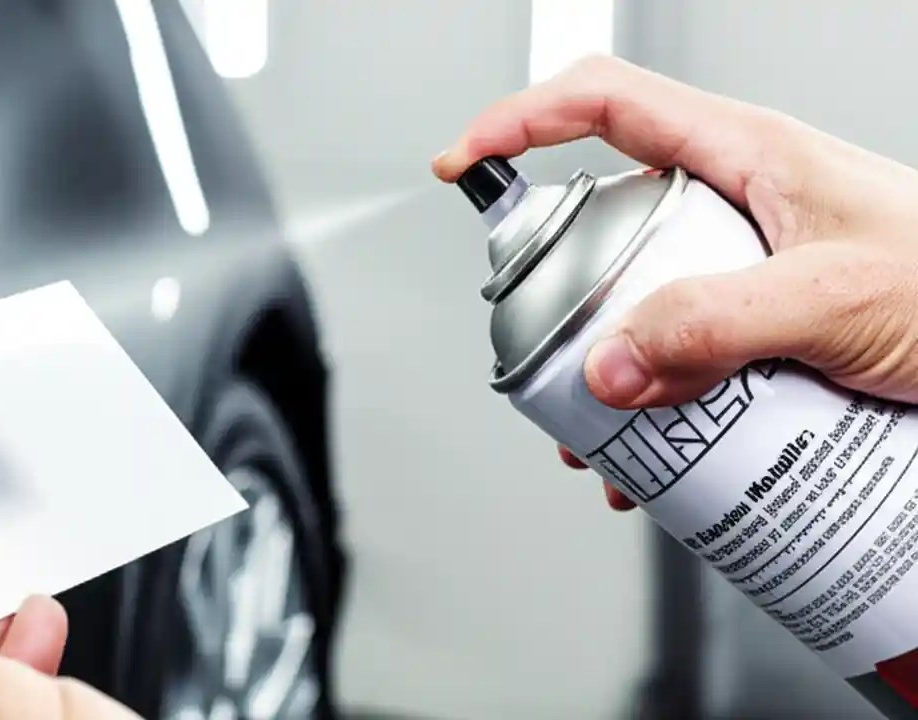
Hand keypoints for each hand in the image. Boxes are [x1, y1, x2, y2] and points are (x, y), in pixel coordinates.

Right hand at [433, 55, 917, 509]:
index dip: (518, 123)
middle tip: (544, 346)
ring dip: (606, 365)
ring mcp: (747, 261)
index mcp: (743, 154)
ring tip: (603, 428)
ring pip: (638, 297)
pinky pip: (680, 349)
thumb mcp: (836, 300)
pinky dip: (654, 403)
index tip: (461, 165)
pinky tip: (659, 454)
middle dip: (559, 288)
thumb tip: (607, 362)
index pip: (601, 103)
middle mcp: (736, 201)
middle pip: (605, 217)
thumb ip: (714, 325)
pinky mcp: (761, 319)